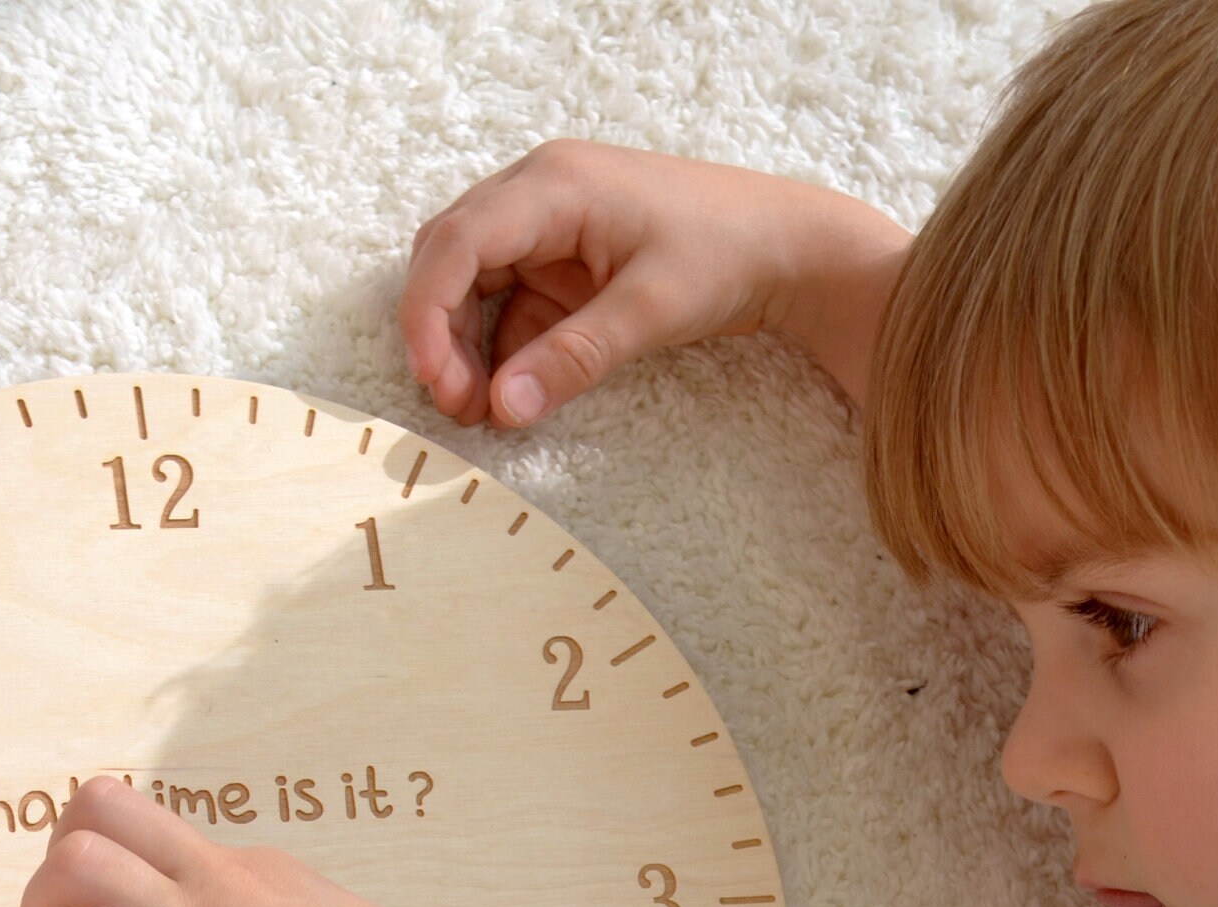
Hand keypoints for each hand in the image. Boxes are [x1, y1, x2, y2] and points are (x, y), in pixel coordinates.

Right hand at [401, 140, 912, 428]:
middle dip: (440, 334)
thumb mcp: (652, 310)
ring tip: (479, 411)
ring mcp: (548, 227)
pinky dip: (502, 351)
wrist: (789, 247)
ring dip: (465, 347)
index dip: (428, 311)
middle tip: (454, 404)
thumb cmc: (729, 254)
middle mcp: (538, 194)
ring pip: (472, 286)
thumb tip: (502, 408)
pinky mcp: (563, 261)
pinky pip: (510, 306)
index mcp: (554, 184)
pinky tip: (510, 397)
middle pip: (450, 261)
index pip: (458, 242)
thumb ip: (573, 357)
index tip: (431, 377)